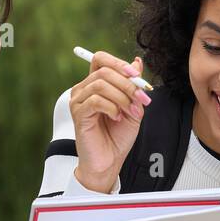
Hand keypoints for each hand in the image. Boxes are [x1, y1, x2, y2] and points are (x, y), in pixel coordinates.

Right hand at [69, 51, 150, 192]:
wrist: (109, 161)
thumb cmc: (118, 136)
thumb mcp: (132, 106)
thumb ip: (133, 85)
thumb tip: (137, 61)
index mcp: (94, 85)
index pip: (101, 59)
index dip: (119, 63)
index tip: (137, 76)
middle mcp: (83, 90)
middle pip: (104, 70)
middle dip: (127, 83)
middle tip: (141, 98)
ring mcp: (78, 101)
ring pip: (100, 84)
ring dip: (121, 96)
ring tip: (130, 111)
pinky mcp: (78, 114)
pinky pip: (95, 100)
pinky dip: (112, 107)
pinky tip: (117, 117)